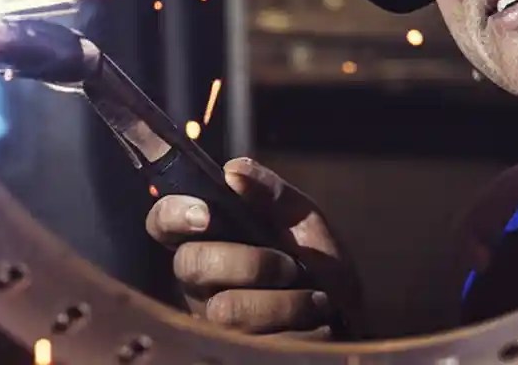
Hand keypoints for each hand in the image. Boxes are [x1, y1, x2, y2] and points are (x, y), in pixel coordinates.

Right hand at [145, 157, 363, 339]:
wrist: (352, 323)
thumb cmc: (321, 269)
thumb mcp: (306, 223)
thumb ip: (274, 195)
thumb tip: (234, 170)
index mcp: (212, 241)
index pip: (164, 223)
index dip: (173, 214)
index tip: (205, 214)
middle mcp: (202, 283)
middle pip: (191, 264)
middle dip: (250, 262)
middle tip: (291, 267)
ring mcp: (211, 322)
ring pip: (225, 308)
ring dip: (284, 301)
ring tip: (315, 299)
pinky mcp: (228, 351)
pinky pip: (252, 341)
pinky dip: (296, 326)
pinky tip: (312, 323)